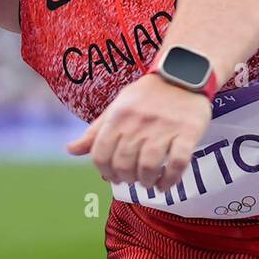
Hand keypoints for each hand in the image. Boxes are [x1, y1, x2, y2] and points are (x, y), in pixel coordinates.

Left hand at [67, 72, 212, 192]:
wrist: (182, 74)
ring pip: (148, 166)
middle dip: (126, 179)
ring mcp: (164, 129)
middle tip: (132, 179)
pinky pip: (177, 163)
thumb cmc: (146, 96)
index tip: (112, 176)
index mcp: (118, 117)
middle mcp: (138, 123)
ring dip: (146, 181)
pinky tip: (166, 184)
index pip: (100, 155)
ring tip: (149, 182)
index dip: (104, 171)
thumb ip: (95, 132)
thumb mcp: (117, 108)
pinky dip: (170, 179)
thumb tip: (70, 150)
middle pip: (124, 164)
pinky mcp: (187, 132)